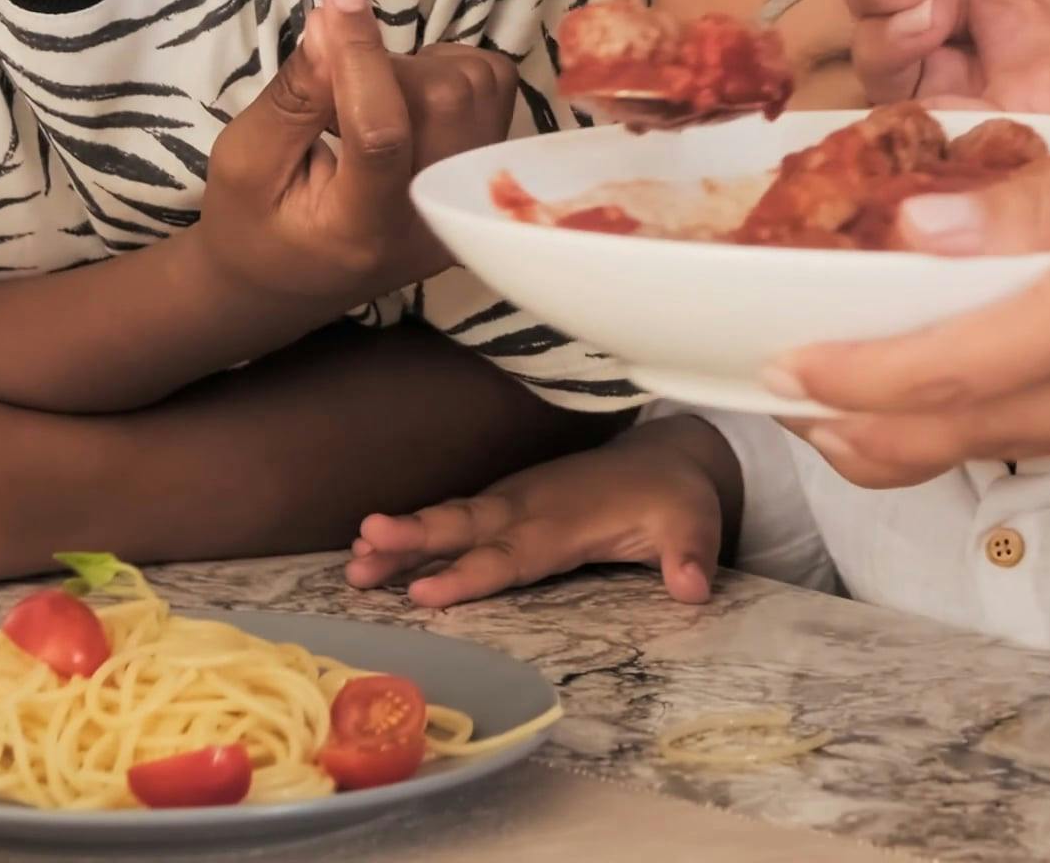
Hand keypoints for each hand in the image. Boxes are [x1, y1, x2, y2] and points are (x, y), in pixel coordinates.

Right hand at [197, 0, 515, 304]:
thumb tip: (331, 23)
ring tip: (370, 94)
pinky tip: (408, 100)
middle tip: (336, 74)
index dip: (363, 57)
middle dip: (388, 62)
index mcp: (361, 230)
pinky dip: (452, 72)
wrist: (286, 281)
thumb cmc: (253, 222)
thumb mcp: (245, 160)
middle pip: (444, 101)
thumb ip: (291, 97)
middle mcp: (431, 222)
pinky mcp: (480, 180)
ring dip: (421, 66)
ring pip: (477, 88)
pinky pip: (495, 91)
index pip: (381, 134)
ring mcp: (464, 203)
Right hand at [344, 417, 735, 607]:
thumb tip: (693, 588)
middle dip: (414, 536)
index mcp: (569, 520)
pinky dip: (413, 531)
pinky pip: (455, 518)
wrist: (666, 459)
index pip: (514, 553)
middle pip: (466, 525)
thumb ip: (692, 555)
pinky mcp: (505, 505)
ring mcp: (513, 503)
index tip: (425, 590)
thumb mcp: (696, 524)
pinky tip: (370, 551)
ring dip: (401, 538)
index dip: (471, 573)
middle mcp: (531, 508)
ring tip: (352, 559)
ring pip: (451, 519)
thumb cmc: (675, 499)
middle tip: (363, 547)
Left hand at [772, 52, 1049, 481]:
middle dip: (880, 429)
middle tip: (800, 407)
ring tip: (883, 392)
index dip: (855, 386)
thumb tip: (924, 234)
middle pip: (987, 432)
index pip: (955, 375)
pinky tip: (1017, 371)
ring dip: (957, 424)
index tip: (784, 378)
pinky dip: (1045, 406)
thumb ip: (1041, 198)